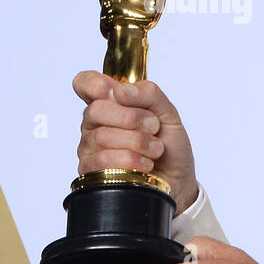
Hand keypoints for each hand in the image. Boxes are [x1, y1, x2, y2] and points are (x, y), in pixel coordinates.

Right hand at [74, 71, 197, 215]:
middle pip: (96, 110)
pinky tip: (145, 165)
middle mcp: (95, 124)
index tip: (117, 92)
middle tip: (153, 127)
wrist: (178, 179)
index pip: (85, 83)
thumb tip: (121, 89)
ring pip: (103, 137)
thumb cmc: (170, 145)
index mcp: (110, 104)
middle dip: (133, 118)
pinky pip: (104, 160)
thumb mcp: (169, 114)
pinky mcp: (92, 172)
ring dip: (138, 142)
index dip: (95, 84)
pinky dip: (132, 161)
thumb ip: (149, 94)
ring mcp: (90, 148)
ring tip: (155, 150)